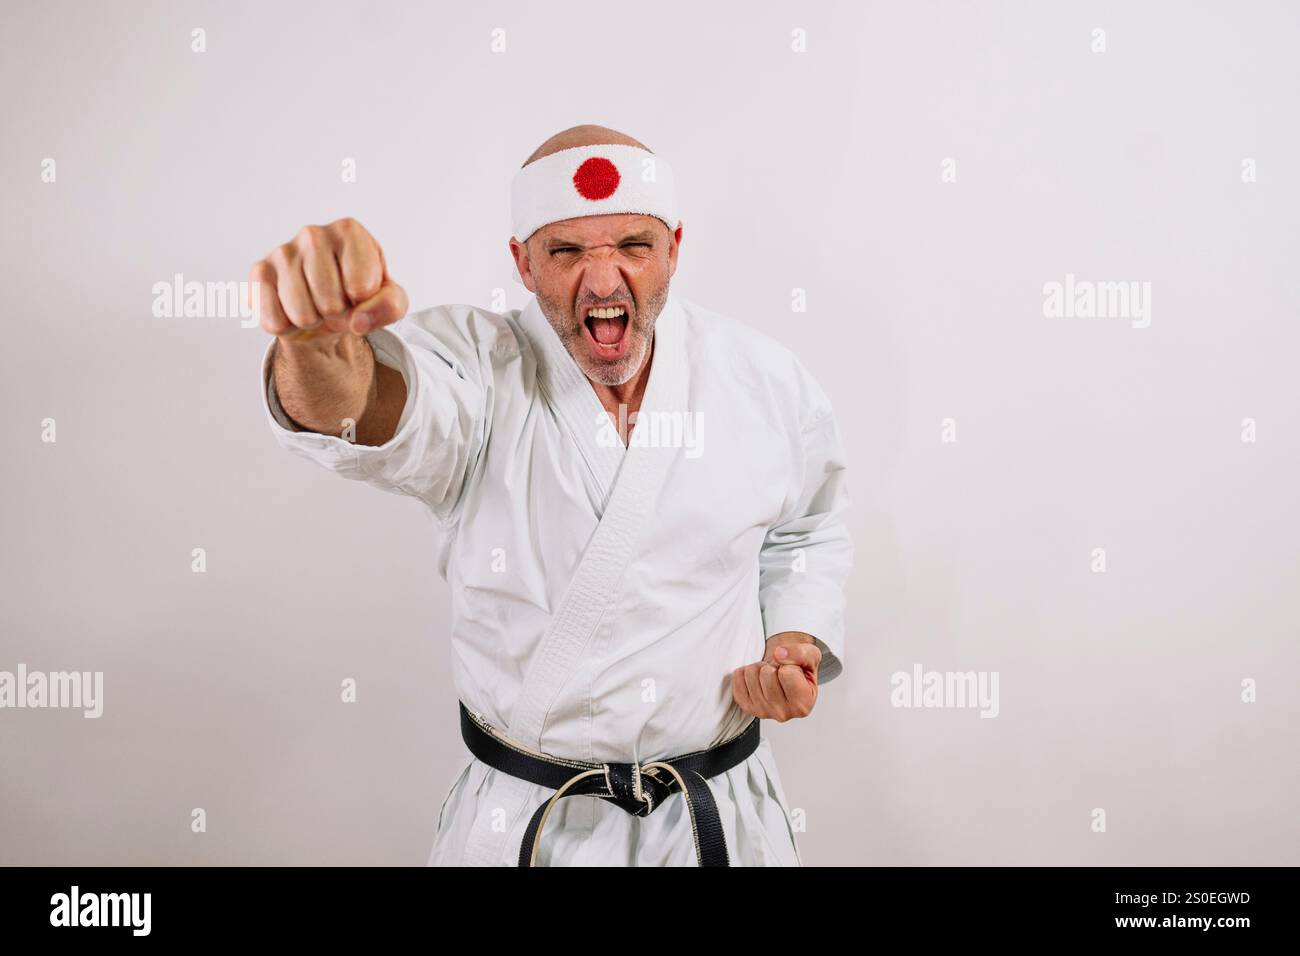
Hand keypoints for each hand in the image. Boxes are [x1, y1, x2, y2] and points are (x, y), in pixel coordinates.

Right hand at [250, 218, 407, 341]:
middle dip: (337, 313)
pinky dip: (288, 327)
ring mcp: (283, 252)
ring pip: (302, 314)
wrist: (325, 305)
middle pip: (331, 304)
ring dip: (313, 321)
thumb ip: (390, 306)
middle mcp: (313, 234)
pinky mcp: (259, 273)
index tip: (360, 291)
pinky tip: (292, 308)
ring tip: (316, 304)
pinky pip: (274, 320)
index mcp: (349, 231)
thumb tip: (359, 320)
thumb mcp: (390, 299)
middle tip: (336, 301)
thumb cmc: (358, 294)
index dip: (364, 302)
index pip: (362, 287)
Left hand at [731, 632, 820, 721]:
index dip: (790, 664)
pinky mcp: (747, 706)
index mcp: (803, 704)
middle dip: (772, 665)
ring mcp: (762, 712)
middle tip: (779, 671)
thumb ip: (801, 653)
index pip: (787, 673)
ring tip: (770, 674)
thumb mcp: (811, 656)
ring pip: (751, 674)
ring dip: (759, 667)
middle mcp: (783, 713)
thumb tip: (779, 653)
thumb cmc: (800, 670)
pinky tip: (757, 678)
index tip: (793, 670)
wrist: (787, 675)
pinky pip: (737, 678)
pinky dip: (745, 672)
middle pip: (766, 674)